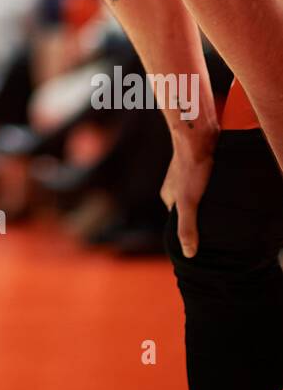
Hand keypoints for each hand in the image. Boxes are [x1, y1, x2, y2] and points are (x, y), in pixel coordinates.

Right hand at [160, 126, 218, 257]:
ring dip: (207, 201)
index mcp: (168, 195)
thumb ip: (187, 227)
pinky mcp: (200, 164)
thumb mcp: (188, 202)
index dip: (189, 230)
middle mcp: (174, 183)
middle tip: (214, 224)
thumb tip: (189, 254)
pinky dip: (213, 188)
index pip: (177, 220)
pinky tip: (223, 190)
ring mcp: (187, 173)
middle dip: (199, 215)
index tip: (203, 238)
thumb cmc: (192, 168)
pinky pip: (206, 182)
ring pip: (198, 193)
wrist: (199, 135)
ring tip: (220, 208)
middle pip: (188, 206)